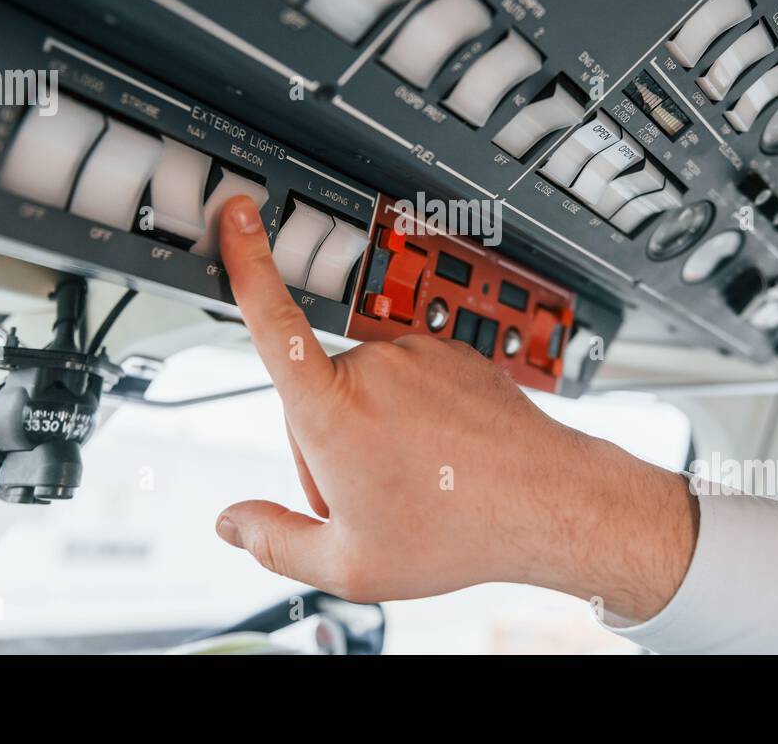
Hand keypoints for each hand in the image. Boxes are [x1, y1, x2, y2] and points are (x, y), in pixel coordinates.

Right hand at [213, 196, 698, 621]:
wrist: (546, 501)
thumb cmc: (455, 530)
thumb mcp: (348, 564)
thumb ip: (273, 542)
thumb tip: (231, 523)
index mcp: (333, 410)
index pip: (272, 323)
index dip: (247, 263)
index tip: (239, 212)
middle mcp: (373, 367)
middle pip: (317, 397)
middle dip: (330, 444)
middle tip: (372, 495)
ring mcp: (418, 355)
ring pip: (366, 392)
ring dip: (374, 430)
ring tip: (417, 481)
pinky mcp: (451, 355)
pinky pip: (410, 383)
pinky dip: (414, 416)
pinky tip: (441, 457)